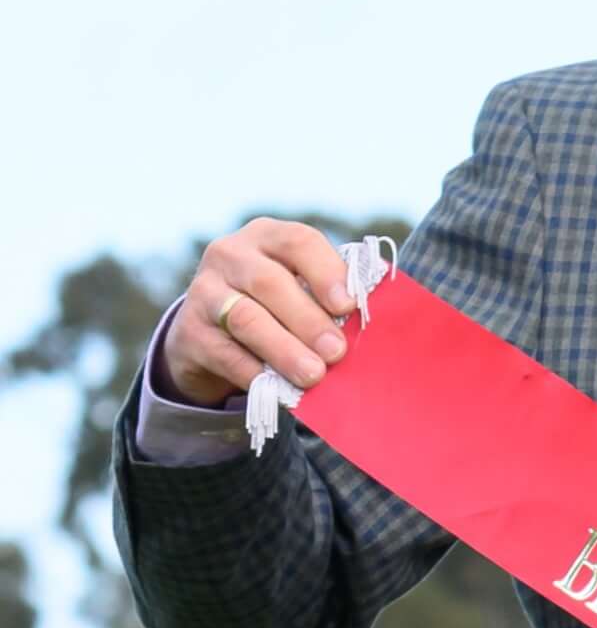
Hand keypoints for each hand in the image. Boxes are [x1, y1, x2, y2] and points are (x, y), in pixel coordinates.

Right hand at [160, 220, 358, 408]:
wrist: (210, 334)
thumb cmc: (276, 309)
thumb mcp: (299, 290)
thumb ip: (331, 299)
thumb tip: (376, 323)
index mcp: (268, 237)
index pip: (297, 241)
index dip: (326, 271)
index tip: (349, 305)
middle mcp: (231, 255)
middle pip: (269, 283)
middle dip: (308, 319)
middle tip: (337, 352)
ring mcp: (205, 292)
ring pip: (246, 319)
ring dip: (284, 349)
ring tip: (313, 375)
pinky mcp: (191, 332)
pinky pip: (227, 354)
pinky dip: (257, 374)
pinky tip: (282, 390)